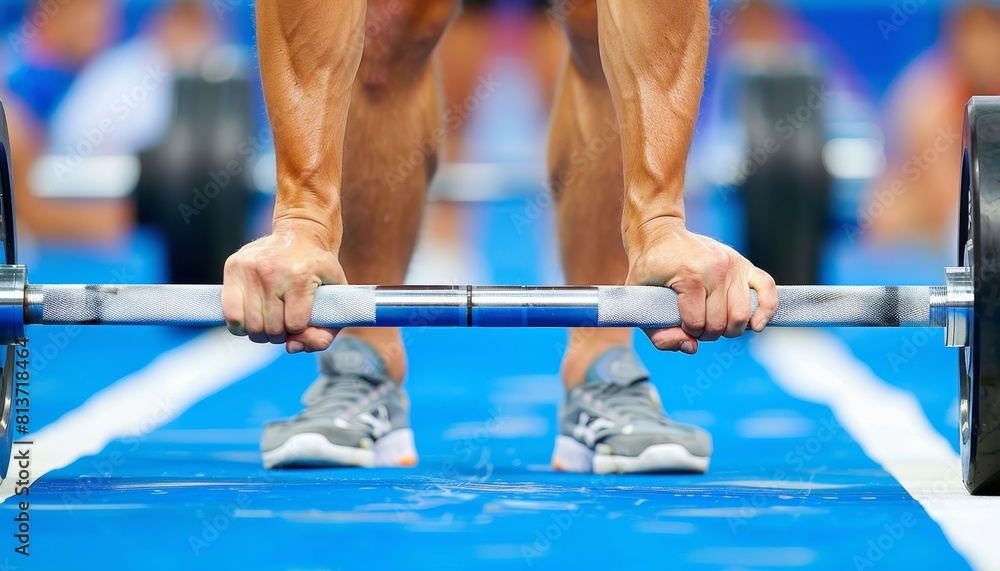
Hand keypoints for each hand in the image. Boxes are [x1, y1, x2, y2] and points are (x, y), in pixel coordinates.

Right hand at [222, 218, 346, 352]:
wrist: (301, 233)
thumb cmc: (320, 271)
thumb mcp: (335, 298)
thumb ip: (324, 334)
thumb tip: (291, 348)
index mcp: (301, 277)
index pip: (295, 325)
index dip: (300, 329)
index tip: (302, 319)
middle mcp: (274, 272)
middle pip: (271, 329)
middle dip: (280, 334)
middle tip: (284, 322)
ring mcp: (251, 268)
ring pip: (250, 325)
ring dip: (261, 332)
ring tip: (269, 320)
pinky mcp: (233, 266)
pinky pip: (230, 313)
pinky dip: (239, 326)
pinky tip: (250, 319)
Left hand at [625, 216, 776, 353]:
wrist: (659, 234)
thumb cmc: (649, 269)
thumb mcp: (641, 300)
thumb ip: (659, 334)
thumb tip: (692, 348)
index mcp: (689, 276)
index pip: (696, 323)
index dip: (686, 332)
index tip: (678, 324)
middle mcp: (715, 269)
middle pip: (720, 323)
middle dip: (707, 333)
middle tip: (695, 326)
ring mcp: (732, 264)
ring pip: (742, 315)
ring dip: (729, 329)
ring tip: (714, 324)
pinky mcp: (743, 263)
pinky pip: (766, 288)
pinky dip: (766, 311)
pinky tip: (755, 326)